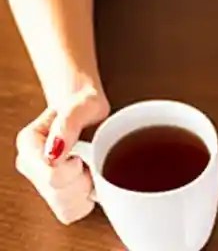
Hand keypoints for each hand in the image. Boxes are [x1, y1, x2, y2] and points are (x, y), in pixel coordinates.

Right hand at [14, 85, 110, 224]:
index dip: (75, 169)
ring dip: (84, 191)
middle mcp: (29, 165)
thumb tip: (54, 153)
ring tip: (86, 168)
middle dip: (82, 180)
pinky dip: (85, 200)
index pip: (52, 175)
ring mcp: (39, 182)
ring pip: (65, 208)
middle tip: (87, 160)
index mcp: (29, 143)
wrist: (85, 111)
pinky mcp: (53, 195)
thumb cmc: (85, 106)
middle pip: (59, 194)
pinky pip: (71, 213)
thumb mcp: (84, 105)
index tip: (81, 154)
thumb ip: (68, 124)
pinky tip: (87, 180)